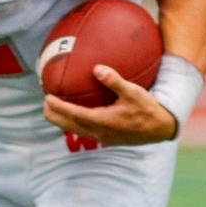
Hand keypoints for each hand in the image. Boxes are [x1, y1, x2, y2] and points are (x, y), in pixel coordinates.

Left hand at [43, 66, 178, 145]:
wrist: (159, 129)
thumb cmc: (147, 109)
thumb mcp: (134, 92)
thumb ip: (114, 81)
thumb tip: (97, 68)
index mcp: (103, 121)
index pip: (74, 115)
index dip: (58, 107)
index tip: (47, 98)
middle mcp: (99, 132)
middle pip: (67, 125)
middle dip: (53, 114)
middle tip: (46, 100)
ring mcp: (101, 137)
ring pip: (73, 129)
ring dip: (61, 118)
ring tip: (54, 105)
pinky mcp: (104, 138)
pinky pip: (82, 130)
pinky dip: (72, 121)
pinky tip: (73, 111)